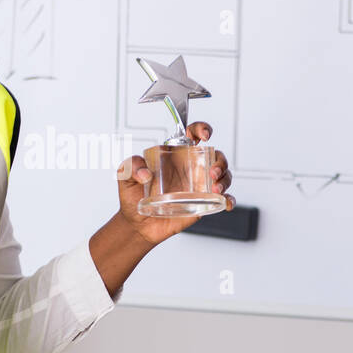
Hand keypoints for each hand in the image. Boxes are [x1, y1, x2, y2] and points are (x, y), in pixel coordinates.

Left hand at [114, 121, 233, 247]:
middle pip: (215, 155)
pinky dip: (228, 199)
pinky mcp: (202, 203)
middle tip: (211, 172)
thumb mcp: (124, 176)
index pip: (192, 135)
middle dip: (220, 161)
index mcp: (175, 156)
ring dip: (225, 178)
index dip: (202, 129)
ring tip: (215, 188)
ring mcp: (198, 186)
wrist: (136, 223)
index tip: (204, 135)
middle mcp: (190, 168)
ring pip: (223, 175)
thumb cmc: (133, 196)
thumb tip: (145, 174)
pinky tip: (225, 203)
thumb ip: (131, 167)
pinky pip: (222, 199)